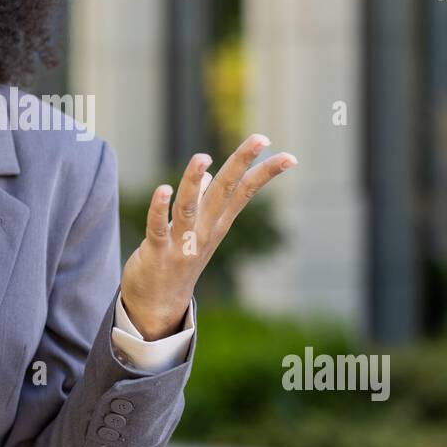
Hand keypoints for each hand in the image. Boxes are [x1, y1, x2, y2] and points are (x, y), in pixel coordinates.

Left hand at [120, 134, 296, 338]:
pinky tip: (162, 189)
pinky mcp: (156, 252)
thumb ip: (201, 200)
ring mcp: (181, 244)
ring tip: (202, 157)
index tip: (289, 156)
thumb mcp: (194, 230)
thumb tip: (205, 172)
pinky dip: (160, 209)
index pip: (245, 193)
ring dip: (193, 182)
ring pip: (189, 207)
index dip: (265, 173)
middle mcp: (204, 232)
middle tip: (261, 139)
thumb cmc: (176, 262)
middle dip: (242, 164)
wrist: (158, 307)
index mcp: (216, 224)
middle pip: (225, 192)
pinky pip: (158, 227)